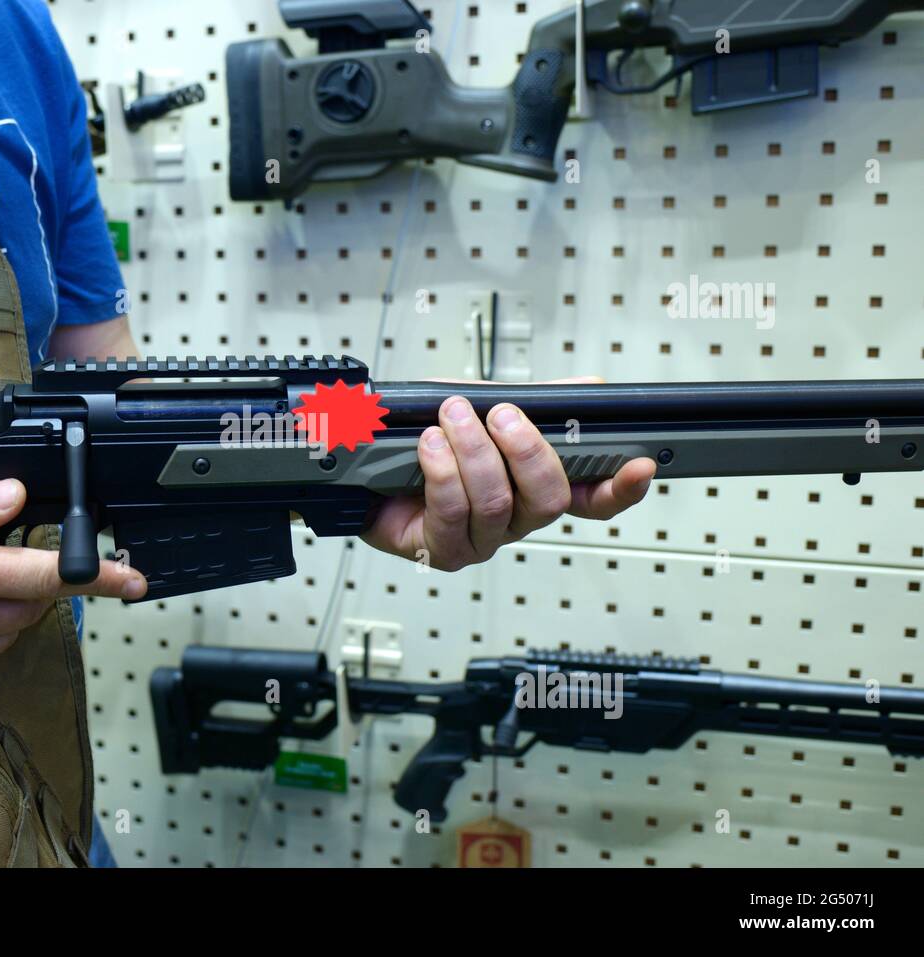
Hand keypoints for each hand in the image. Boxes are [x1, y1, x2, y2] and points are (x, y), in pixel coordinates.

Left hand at [363, 386, 655, 571]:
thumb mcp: (483, 407)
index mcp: (533, 489)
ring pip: (498, 503)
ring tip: (451, 419)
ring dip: (474, 452)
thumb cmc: (423, 443)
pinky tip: (429, 446)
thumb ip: (534, 401)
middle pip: (550, 500)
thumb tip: (590, 388)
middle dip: (527, 450)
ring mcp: (479, 540)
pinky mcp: (440, 551)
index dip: (621, 488)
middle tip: (501, 415)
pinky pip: (453, 513)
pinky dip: (442, 470)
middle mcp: (514, 520)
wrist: (360, 468)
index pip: (594, 499)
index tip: (639, 465)